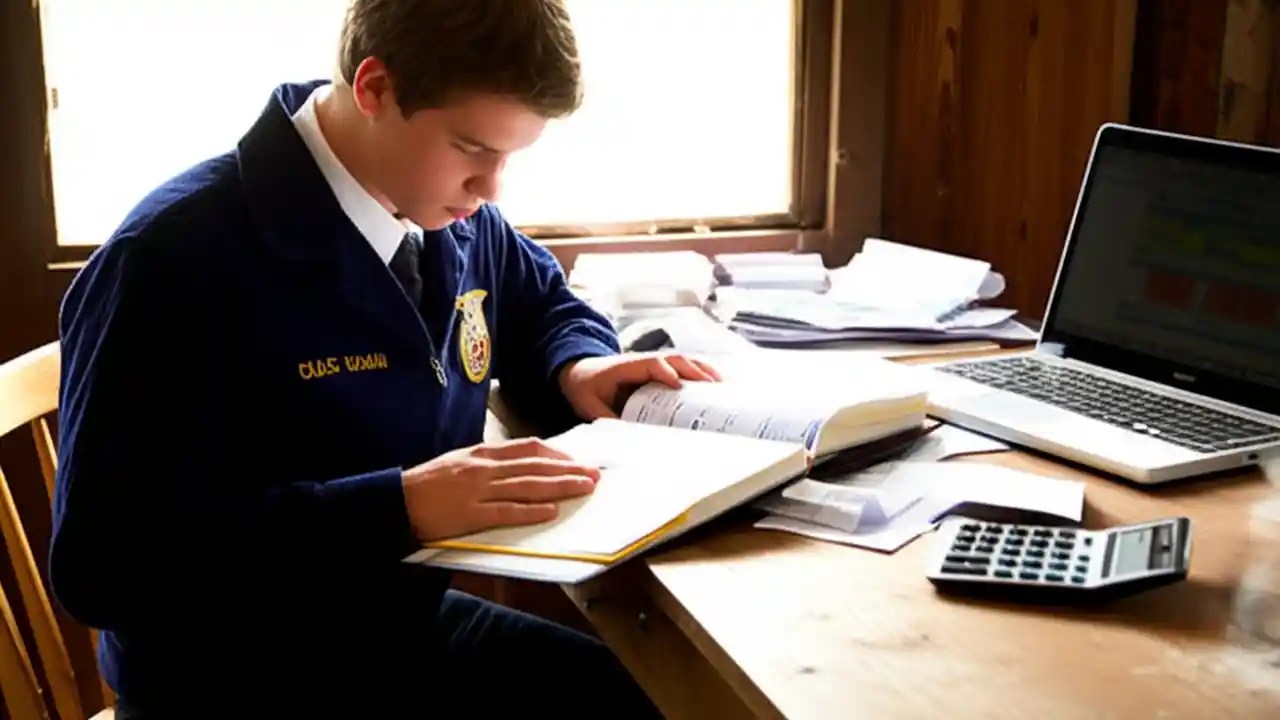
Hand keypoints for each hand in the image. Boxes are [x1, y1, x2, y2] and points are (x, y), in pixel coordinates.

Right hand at [402, 437, 600, 541]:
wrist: (396, 500)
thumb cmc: (428, 483)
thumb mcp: (460, 462)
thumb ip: (489, 462)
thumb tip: (519, 465)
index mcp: (482, 453)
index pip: (529, 448)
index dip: (558, 455)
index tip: (578, 461)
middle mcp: (484, 468)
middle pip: (535, 466)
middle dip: (569, 470)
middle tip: (595, 474)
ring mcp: (478, 490)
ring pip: (528, 485)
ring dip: (560, 486)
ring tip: (584, 488)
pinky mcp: (470, 514)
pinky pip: (506, 511)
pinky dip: (530, 511)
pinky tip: (551, 511)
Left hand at [557, 351, 721, 419]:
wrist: (580, 372)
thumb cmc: (586, 388)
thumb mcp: (590, 406)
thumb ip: (606, 419)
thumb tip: (627, 436)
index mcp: (624, 367)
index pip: (649, 364)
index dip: (664, 372)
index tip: (676, 384)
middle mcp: (643, 361)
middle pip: (673, 359)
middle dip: (692, 372)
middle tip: (710, 388)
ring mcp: (653, 363)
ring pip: (682, 360)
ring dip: (702, 370)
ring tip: (720, 385)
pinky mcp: (659, 370)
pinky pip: (683, 367)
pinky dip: (700, 372)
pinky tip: (716, 383)